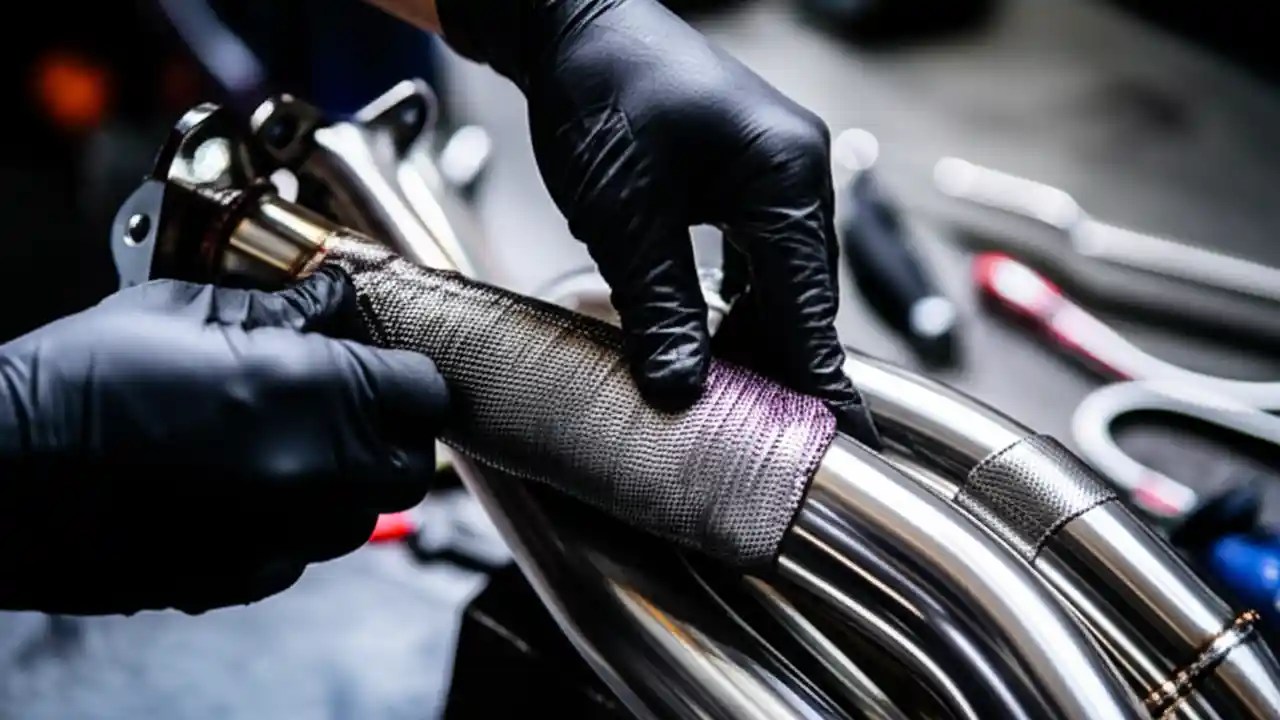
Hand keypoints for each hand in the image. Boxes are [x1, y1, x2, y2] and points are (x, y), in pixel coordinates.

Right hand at [0, 267, 447, 614]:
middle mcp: (312, 472)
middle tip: (339, 401)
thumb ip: (281, 310)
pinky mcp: (239, 578)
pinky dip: (292, 521)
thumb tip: (332, 301)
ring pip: (358, 515)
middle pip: (405, 463)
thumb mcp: (184, 310)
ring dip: (342, 478)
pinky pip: (301, 552)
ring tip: (285, 443)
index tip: (379, 361)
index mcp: (310, 393)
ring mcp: (279, 534)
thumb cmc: (79, 381)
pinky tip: (243, 488)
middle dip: (385, 430)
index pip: (423, 390)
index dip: (404, 371)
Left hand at [438, 0, 878, 442]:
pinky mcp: (750, 175)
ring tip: (740, 406)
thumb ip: (662, 308)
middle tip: (778, 442)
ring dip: (761, 341)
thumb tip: (684, 389)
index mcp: (784, 177)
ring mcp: (777, 172)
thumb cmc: (600, 93)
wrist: (572, 25)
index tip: (841, 440)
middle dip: (786, 370)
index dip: (819, 382)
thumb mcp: (625, 217)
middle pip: (805, 299)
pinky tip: (718, 344)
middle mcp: (797, 174)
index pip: (812, 307)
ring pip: (783, 282)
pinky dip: (743, 305)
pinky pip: (761, 258)